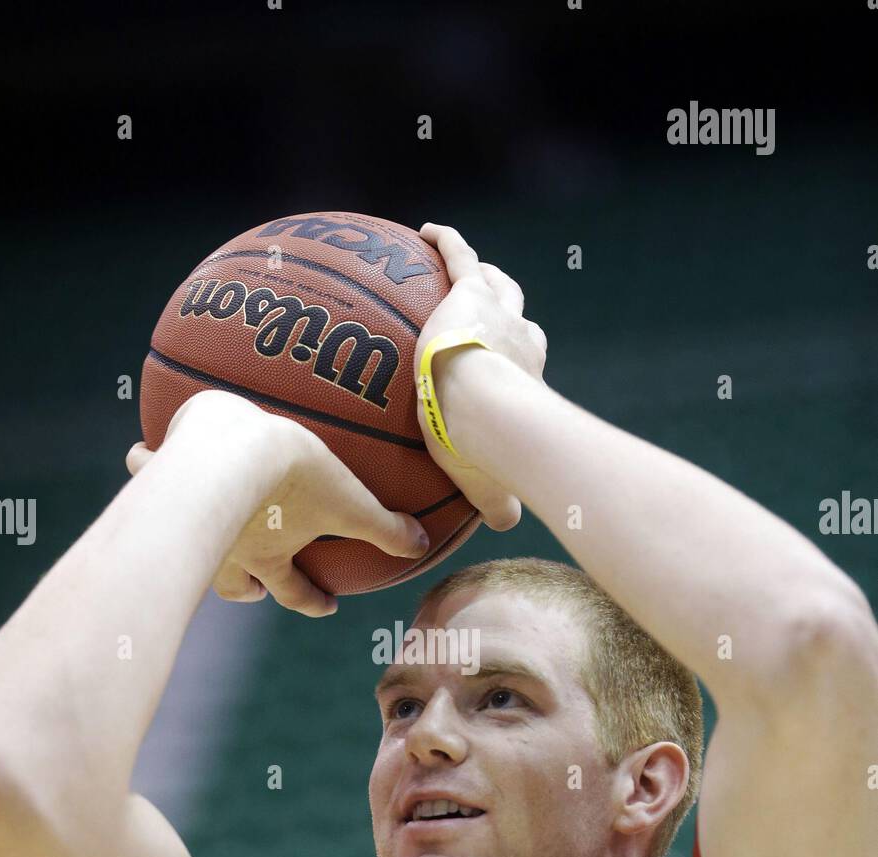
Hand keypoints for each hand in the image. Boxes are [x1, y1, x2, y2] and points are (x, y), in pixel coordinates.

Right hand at [126, 390, 429, 616]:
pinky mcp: (156, 476)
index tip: (325, 606)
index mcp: (270, 557)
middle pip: (232, 582)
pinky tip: (142, 451)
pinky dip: (145, 465)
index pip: (293, 591)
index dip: (311, 601)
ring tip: (187, 515)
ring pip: (184, 535)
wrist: (225, 451)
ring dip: (188, 531)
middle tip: (250, 584)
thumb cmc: (290, 479)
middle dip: (242, 586)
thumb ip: (384, 526)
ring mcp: (186, 519)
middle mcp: (225, 549)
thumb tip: (421, 545)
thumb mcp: (349, 501)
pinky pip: (145, 471)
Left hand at [414, 222, 547, 529]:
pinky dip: (446, 241)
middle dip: (504, 305)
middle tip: (483, 305)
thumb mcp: (495, 481)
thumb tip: (508, 527)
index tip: (501, 358)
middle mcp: (522, 338)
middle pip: (515, 311)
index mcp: (528, 377)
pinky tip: (425, 231)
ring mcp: (496, 311)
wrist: (484, 412)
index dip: (514, 354)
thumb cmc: (492, 452)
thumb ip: (499, 501)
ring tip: (456, 264)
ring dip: (478, 273)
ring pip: (493, 282)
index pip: (524, 358)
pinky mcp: (466, 293)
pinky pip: (458, 255)